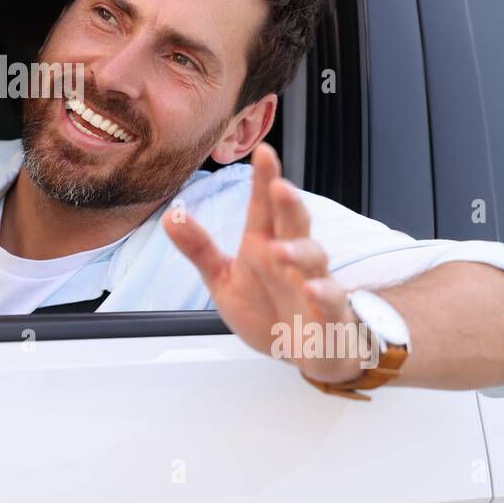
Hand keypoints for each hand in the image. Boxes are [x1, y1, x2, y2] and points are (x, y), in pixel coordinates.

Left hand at [163, 142, 364, 383]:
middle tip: (279, 187)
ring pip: (314, 258)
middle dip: (288, 204)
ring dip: (299, 252)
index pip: (264, 206)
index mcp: (265, 243)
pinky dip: (324, 294)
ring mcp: (314, 283)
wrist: (301, 351)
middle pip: (294, 223)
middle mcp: (292, 257)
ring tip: (279, 250)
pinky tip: (312, 290)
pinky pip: (331, 301)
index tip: (263, 152)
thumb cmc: (266, 309)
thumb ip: (200, 249)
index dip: (264, 179)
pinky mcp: (330, 314)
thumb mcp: (224, 279)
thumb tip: (171, 215)